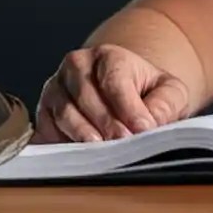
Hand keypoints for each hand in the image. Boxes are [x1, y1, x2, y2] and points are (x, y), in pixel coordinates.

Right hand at [32, 43, 190, 143]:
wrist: (125, 93)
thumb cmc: (145, 92)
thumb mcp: (168, 92)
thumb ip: (165, 104)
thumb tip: (150, 125)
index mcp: (108, 56)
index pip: (114, 81)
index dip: (128, 108)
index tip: (141, 129)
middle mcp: (76, 67)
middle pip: (86, 96)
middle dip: (106, 123)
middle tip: (123, 144)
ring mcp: (56, 90)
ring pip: (63, 113)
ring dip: (83, 134)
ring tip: (101, 151)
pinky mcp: (43, 114)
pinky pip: (47, 130)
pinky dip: (62, 143)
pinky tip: (80, 156)